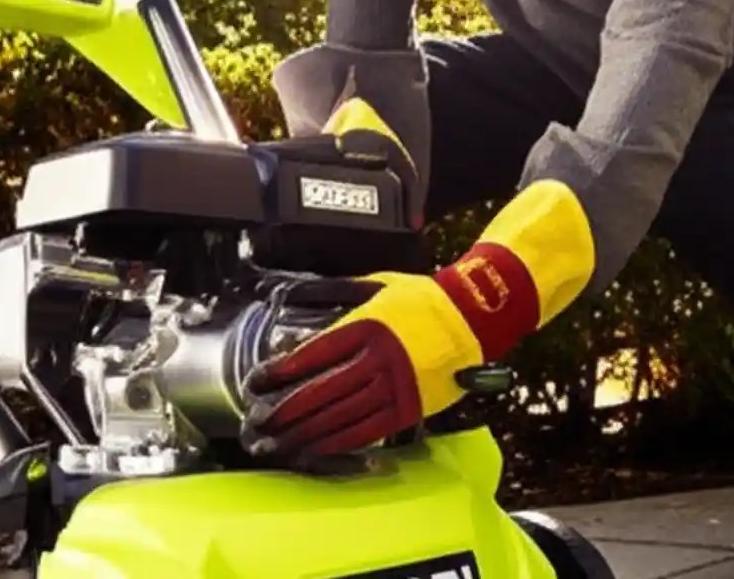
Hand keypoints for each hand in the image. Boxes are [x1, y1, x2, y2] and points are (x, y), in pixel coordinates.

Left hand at [239, 272, 485, 465]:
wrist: (475, 317)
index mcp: (366, 326)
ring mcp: (394, 386)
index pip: (313, 353)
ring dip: (306, 431)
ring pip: (340, 415)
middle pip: (321, 390)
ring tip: (280, 441)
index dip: (282, 370)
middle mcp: (377, 359)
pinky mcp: (409, 408)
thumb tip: (306, 298)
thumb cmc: (427, 300)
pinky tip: (317, 447)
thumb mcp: (380, 286)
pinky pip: (367, 431)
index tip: (258, 380)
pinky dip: (339, 442)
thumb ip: (343, 296)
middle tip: (260, 421)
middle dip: (286, 409)